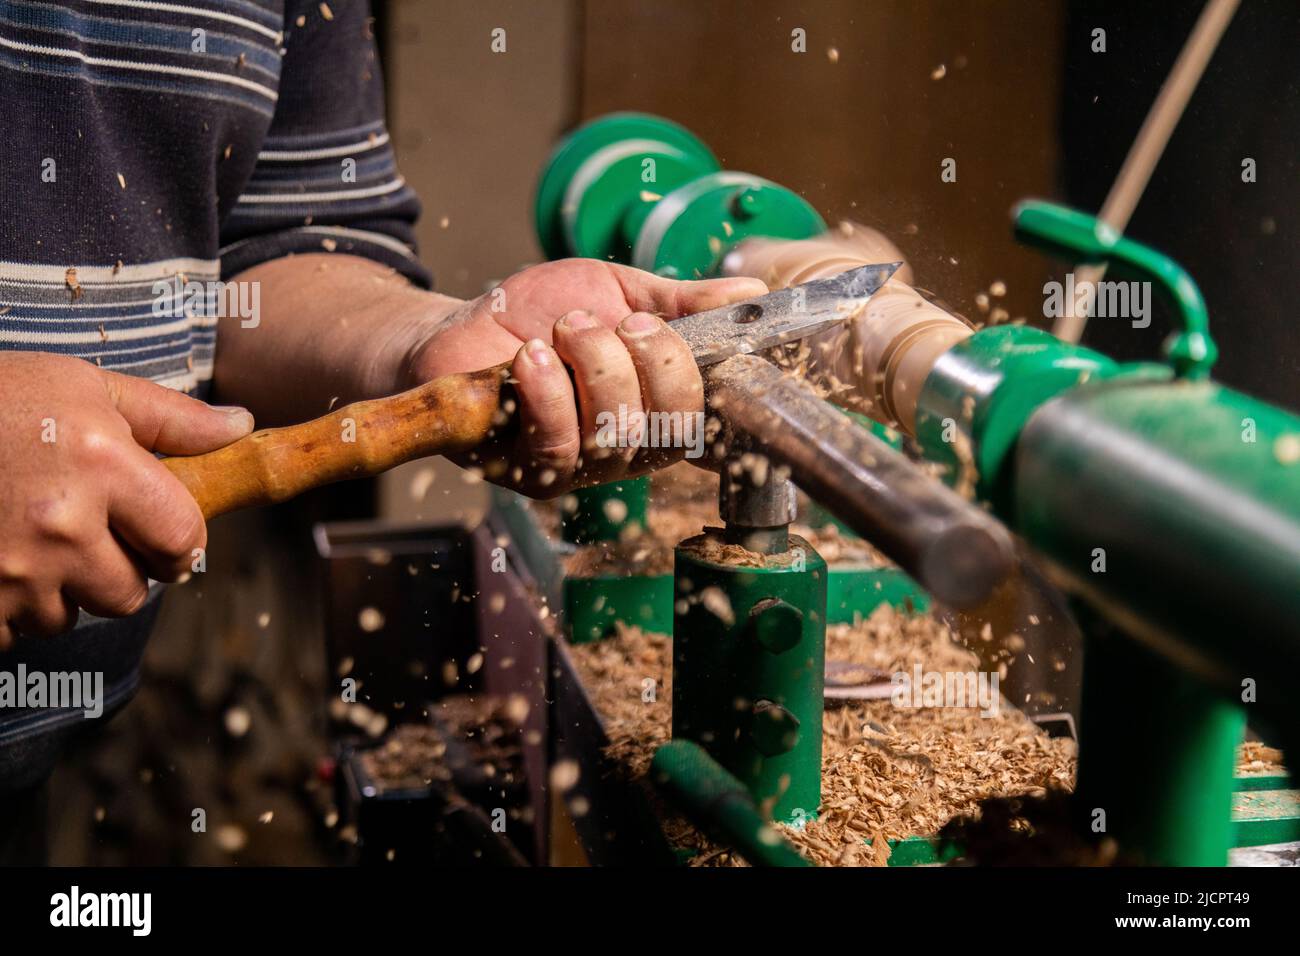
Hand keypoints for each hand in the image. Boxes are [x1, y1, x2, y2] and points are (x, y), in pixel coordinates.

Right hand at [0, 353, 253, 645]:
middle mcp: (62, 524)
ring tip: (30, 541)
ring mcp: (11, 569)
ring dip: (58, 592)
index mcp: (103, 466)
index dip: (180, 543)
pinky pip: (10, 633)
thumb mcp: (87, 387)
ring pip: (67, 617)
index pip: (183, 538)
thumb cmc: (0, 397)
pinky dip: (6, 610)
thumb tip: (241, 427)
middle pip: (129, 594)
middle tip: (88, 537)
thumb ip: (171, 418)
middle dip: (119, 573)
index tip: (163, 537)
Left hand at [405, 259, 765, 495]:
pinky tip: (531, 356)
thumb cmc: (542, 313)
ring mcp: (576, 468)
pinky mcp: (523, 471)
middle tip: (619, 320)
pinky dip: (548, 390)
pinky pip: (556, 445)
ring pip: (615, 434)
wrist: (463, 324)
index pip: (708, 423)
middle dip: (651, 360)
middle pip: (670, 427)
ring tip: (567, 327)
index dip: (709, 388)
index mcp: (659, 414)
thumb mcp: (621, 292)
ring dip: (595, 365)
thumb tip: (752, 293)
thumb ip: (682, 300)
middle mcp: (624, 452)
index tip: (685, 336)